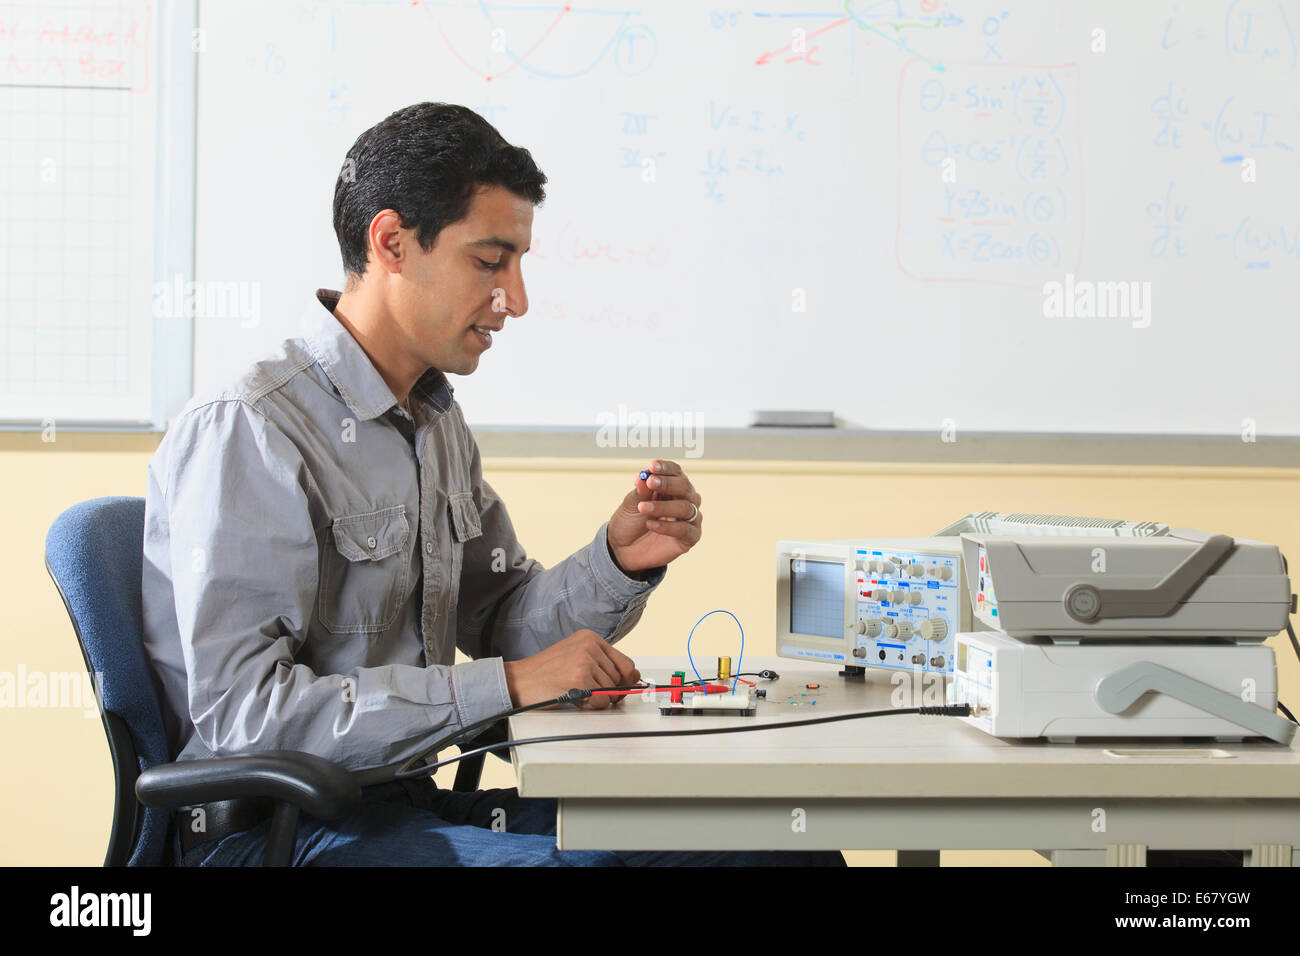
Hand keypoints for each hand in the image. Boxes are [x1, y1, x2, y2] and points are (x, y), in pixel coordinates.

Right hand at [502, 629, 640, 709]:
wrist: (518, 680)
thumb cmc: (544, 672)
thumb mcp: (576, 659)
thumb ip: (604, 665)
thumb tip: (635, 677)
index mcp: (590, 638)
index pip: (626, 663)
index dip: (625, 681)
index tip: (618, 688)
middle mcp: (589, 646)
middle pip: (620, 679)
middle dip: (608, 691)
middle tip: (587, 692)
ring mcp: (585, 661)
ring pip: (611, 691)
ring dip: (596, 698)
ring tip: (575, 691)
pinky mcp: (580, 678)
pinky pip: (601, 701)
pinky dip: (591, 706)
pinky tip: (574, 697)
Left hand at [607, 459, 701, 573]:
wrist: (623, 549)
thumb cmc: (630, 522)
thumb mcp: (631, 504)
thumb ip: (641, 492)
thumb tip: (644, 476)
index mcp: (672, 487)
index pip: (676, 472)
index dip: (666, 468)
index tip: (652, 466)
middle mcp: (685, 500)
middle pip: (685, 487)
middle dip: (667, 484)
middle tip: (650, 482)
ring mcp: (689, 519)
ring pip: (686, 508)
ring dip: (664, 506)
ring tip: (643, 508)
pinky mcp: (690, 538)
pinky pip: (685, 530)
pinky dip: (668, 527)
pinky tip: (651, 525)